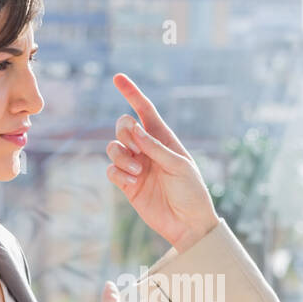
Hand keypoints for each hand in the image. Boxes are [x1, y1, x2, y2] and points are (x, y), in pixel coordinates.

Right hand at [107, 73, 219, 252]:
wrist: (188, 224)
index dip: (132, 93)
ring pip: (112, 148)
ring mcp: (135, 167)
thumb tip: (135, 129)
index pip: (145, 110)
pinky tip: (133, 184)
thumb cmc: (191, 192)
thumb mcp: (179, 166)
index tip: (118, 77)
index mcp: (163, 139)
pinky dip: (119, 174)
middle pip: (123, 126)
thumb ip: (156, 147)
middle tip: (136, 150)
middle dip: (124, 132)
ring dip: (121, 156)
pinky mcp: (127, 185)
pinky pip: (111, 170)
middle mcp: (147, 149)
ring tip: (137, 172)